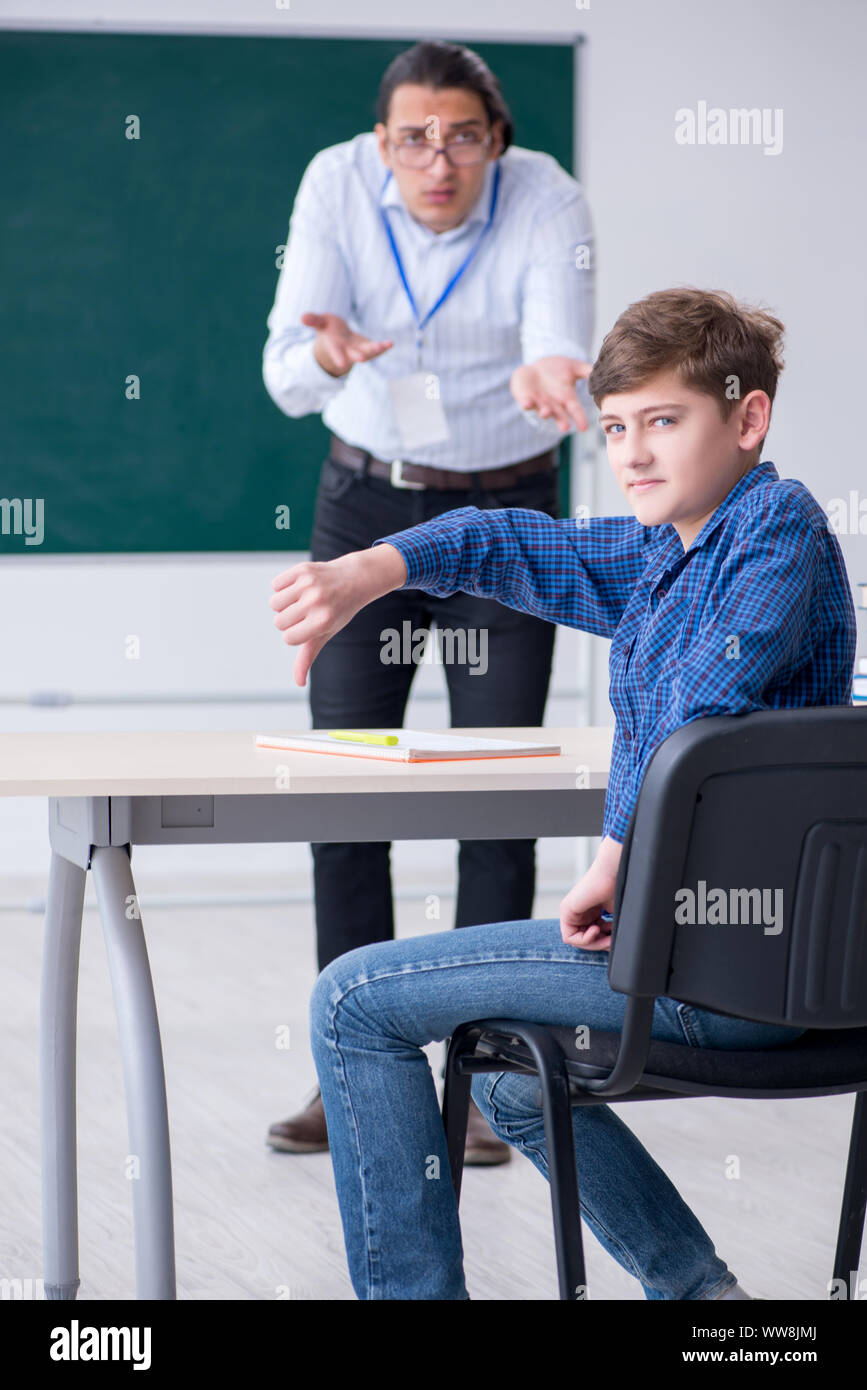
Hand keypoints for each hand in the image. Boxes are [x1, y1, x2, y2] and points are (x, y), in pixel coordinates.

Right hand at [269, 545, 405, 686]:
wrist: (354, 578)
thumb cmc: (338, 610)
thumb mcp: (326, 633)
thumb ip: (309, 657)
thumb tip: (299, 683)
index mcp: (323, 621)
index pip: (288, 638)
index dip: (295, 634)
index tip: (308, 626)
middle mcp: (317, 602)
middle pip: (279, 622)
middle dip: (288, 619)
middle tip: (307, 611)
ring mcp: (309, 584)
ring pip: (274, 603)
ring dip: (283, 603)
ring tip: (302, 599)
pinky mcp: (302, 569)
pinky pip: (275, 584)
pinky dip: (282, 587)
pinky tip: (300, 586)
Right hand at [302, 312, 392, 376]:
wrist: (340, 339)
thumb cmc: (329, 329)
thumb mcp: (320, 323)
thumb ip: (313, 320)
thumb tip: (302, 317)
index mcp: (335, 346)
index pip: (335, 352)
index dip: (338, 357)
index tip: (342, 363)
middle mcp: (347, 350)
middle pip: (353, 354)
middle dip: (358, 356)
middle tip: (362, 359)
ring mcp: (359, 350)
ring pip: (367, 352)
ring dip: (374, 350)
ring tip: (382, 346)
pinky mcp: (368, 347)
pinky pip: (377, 348)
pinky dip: (383, 347)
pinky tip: (390, 343)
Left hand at [510, 355, 592, 432]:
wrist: (535, 368)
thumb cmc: (557, 370)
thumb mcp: (573, 367)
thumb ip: (586, 370)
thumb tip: (601, 372)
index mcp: (567, 398)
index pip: (575, 410)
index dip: (580, 418)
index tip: (585, 428)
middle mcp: (554, 404)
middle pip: (559, 415)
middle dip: (561, 421)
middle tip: (565, 428)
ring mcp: (539, 402)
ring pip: (542, 410)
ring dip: (544, 412)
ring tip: (546, 413)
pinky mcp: (526, 398)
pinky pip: (526, 402)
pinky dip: (526, 404)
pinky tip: (527, 403)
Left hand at [559, 836, 622, 949]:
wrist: (614, 873)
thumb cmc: (619, 889)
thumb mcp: (616, 918)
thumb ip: (611, 933)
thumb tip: (612, 950)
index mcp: (591, 913)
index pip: (592, 937)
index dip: (603, 942)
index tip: (614, 937)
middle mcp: (579, 913)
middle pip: (584, 941)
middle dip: (600, 944)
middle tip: (612, 941)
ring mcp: (570, 911)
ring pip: (576, 941)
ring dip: (594, 943)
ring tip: (607, 936)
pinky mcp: (565, 910)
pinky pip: (569, 937)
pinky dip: (584, 940)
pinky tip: (596, 929)